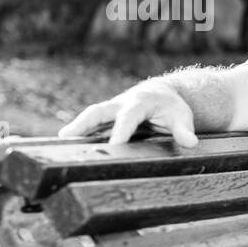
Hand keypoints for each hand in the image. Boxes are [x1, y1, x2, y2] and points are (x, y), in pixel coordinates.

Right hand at [58, 81, 198, 146]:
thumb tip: (191, 143)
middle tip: (67, 137)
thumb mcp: (182, 117)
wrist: (161, 94)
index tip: (114, 145)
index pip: (128, 117)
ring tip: (56, 148)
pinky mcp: (105, 120)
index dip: (120, 130)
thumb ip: (185, 130)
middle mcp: (120, 105)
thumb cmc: (171, 107)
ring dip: (74, 131)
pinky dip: (78, 137)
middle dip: (82, 123)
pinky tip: (65, 152)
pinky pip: (89, 127)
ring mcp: (110, 112)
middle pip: (97, 112)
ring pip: (89, 119)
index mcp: (139, 103)